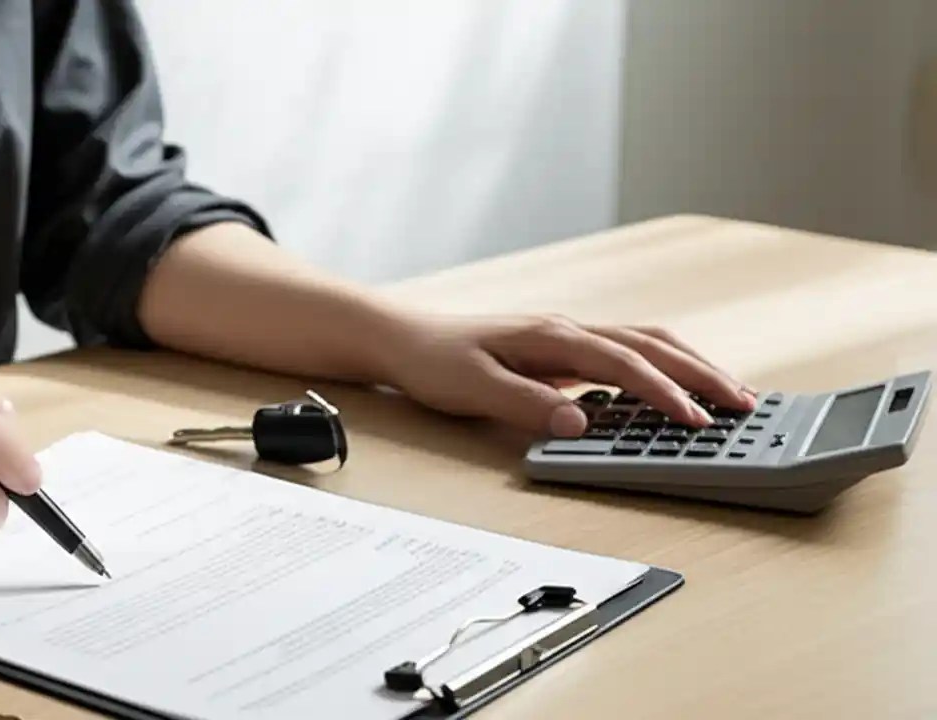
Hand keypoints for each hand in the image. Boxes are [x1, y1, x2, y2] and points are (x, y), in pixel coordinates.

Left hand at [378, 312, 754, 436]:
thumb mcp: (472, 387)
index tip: (696, 419)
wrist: (405, 338)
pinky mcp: (563, 351)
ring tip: (728, 394)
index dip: (664, 392)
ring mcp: (568, 338)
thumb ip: (525, 403)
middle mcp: (568, 331)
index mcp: (552, 337)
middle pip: (651, 346)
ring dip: (689, 366)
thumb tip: (580, 422)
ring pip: (646, 344)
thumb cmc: (435, 361)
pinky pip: (627, 355)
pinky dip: (662, 368)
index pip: (623, 363)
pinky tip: (675, 387)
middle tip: (745, 404)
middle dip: (701, 373)